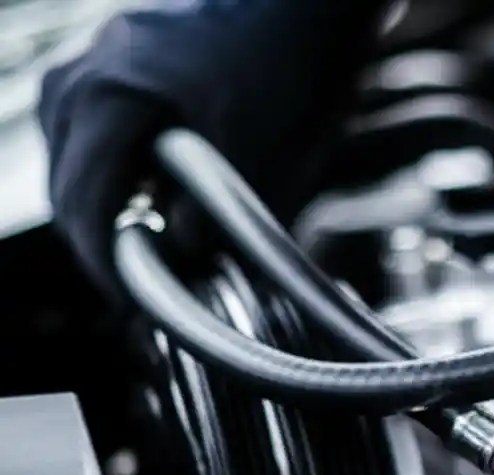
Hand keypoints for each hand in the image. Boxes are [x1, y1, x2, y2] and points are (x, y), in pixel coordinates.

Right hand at [38, 2, 387, 299]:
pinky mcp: (102, 62)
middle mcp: (78, 79)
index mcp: (108, 102)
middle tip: (150, 286)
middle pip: (69, 191)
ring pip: (74, 163)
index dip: (110, 269)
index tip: (135, 304)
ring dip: (109, 207)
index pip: (84, 210)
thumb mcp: (260, 162)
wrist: (302, 4)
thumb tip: (180, 267)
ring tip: (158, 242)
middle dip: (107, 244)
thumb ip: (211, 223)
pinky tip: (157, 192)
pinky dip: (117, 171)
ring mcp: (84, 64)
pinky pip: (89, 134)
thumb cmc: (289, 68)